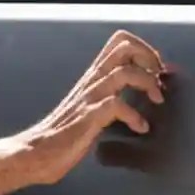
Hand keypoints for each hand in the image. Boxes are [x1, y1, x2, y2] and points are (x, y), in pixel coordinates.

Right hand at [16, 30, 167, 185]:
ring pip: (124, 72)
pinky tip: (140, 128)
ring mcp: (89, 98)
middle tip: (158, 80)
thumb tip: (140, 92)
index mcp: (93, 76)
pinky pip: (117, 106)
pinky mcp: (88, 118)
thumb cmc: (64, 134)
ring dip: (148, 83)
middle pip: (124, 46)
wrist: (36, 153)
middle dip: (149, 58)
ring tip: (156, 100)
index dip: (144, 49)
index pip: (120, 41)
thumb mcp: (90, 105)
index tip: (155, 70)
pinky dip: (135, 116)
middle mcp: (92, 81)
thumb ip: (110, 94)